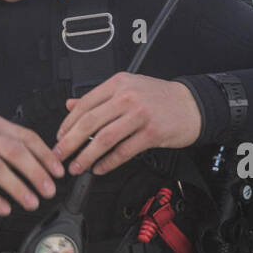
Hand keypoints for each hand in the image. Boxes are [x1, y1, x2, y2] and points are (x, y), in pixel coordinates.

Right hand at [0, 115, 64, 215]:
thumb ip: (17, 147)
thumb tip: (49, 166)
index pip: (27, 137)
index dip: (45, 156)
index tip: (59, 173)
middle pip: (14, 151)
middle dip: (35, 173)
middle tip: (49, 191)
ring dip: (17, 187)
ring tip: (31, 203)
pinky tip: (5, 208)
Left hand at [52, 72, 201, 175]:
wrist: (193, 105)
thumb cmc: (162, 98)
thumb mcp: (129, 88)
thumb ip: (100, 97)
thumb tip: (71, 105)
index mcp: (119, 84)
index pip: (84, 104)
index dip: (67, 124)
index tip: (59, 138)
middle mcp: (128, 97)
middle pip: (90, 122)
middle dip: (70, 142)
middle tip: (60, 156)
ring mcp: (140, 115)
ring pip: (105, 138)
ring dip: (87, 156)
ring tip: (77, 166)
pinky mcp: (152, 133)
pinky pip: (124, 151)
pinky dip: (109, 162)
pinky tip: (100, 168)